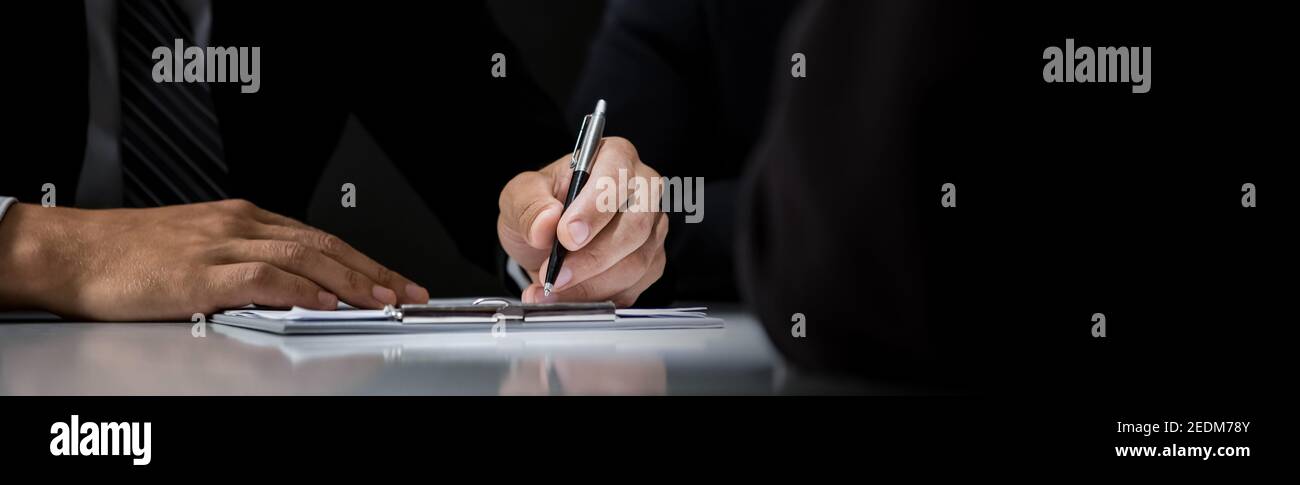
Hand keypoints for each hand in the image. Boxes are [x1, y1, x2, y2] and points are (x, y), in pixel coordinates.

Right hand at [0, 200, 428, 320]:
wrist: (72, 251)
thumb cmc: (127, 256)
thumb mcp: (199, 252)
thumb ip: (245, 267)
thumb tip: (292, 291)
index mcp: (241, 219)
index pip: (319, 238)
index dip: (363, 260)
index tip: (393, 278)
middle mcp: (239, 224)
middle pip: (324, 244)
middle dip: (373, 269)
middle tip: (408, 290)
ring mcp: (222, 245)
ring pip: (304, 257)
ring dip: (350, 280)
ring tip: (383, 299)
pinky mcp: (202, 271)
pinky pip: (263, 276)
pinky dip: (300, 288)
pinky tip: (324, 301)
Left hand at [497, 137, 667, 306]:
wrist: (546, 242)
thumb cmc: (542, 208)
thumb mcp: (519, 197)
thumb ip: (529, 205)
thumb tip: (546, 223)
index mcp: (613, 157)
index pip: (616, 177)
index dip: (594, 209)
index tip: (566, 236)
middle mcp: (642, 188)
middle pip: (636, 224)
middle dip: (593, 256)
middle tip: (556, 274)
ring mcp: (652, 227)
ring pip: (637, 261)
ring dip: (591, 284)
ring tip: (552, 290)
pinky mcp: (651, 261)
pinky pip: (634, 286)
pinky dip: (598, 298)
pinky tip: (570, 297)